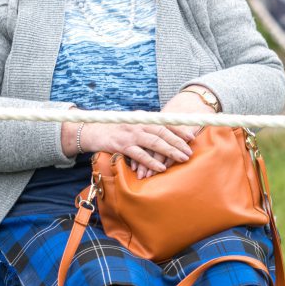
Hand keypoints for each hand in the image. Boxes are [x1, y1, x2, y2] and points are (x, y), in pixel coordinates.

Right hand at [75, 119, 195, 178]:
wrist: (93, 131)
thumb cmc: (116, 130)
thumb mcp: (133, 123)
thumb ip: (147, 126)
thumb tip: (165, 133)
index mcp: (143, 118)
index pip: (165, 123)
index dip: (179, 130)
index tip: (191, 138)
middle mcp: (139, 124)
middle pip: (163, 132)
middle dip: (178, 142)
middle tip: (189, 152)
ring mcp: (131, 134)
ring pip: (155, 142)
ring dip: (170, 151)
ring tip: (181, 159)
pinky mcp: (123, 145)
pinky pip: (141, 155)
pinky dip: (152, 161)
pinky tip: (161, 167)